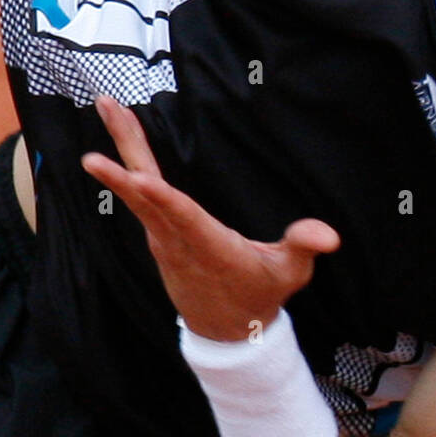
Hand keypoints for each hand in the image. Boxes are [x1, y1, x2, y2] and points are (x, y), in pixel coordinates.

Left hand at [82, 97, 339, 341]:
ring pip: (137, 188)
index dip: (161, 197)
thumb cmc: (257, 296)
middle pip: (146, 192)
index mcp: (210, 247)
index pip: (182, 218)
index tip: (136, 176)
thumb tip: (327, 234)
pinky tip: (122, 139)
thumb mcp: (288, 275)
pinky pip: (139, 194)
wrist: (225, 331)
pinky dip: (127, 163)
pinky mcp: (158, 232)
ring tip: (109, 106)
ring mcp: (162, 235)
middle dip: (125, 153)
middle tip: (108, 112)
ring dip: (123, 145)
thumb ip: (302, 249)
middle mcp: (178, 239)